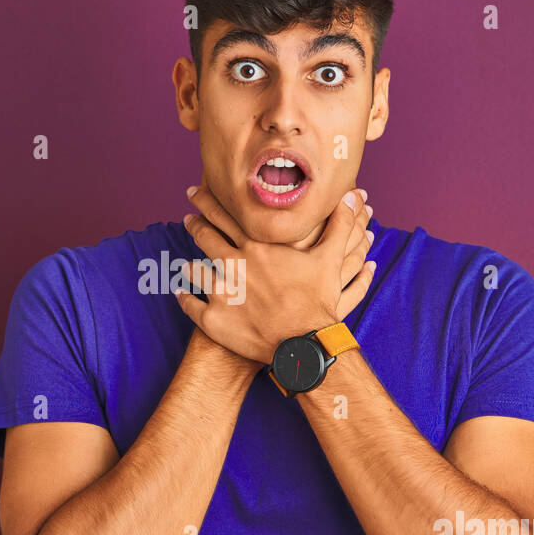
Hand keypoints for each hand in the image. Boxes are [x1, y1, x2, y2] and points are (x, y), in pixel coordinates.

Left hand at [173, 185, 375, 363]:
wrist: (304, 344)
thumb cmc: (317, 301)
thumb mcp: (332, 258)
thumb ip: (339, 223)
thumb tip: (352, 193)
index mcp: (257, 246)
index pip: (225, 215)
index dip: (207, 200)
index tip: (197, 190)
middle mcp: (233, 264)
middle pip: (205, 236)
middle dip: (194, 223)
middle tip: (187, 216)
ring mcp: (220, 292)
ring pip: (194, 269)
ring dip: (189, 262)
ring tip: (186, 259)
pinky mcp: (214, 319)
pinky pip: (190, 305)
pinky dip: (184, 297)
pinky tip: (181, 292)